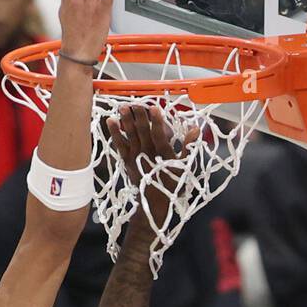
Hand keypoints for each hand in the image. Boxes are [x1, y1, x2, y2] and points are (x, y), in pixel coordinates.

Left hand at [106, 104, 199, 225]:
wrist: (154, 203)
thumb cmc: (171, 183)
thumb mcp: (184, 167)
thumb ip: (189, 146)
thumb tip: (195, 128)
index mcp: (163, 155)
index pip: (159, 135)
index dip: (157, 121)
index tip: (155, 108)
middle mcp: (148, 154)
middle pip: (142, 132)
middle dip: (139, 116)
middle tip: (135, 103)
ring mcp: (135, 157)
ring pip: (130, 135)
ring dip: (126, 120)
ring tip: (122, 107)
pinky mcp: (126, 160)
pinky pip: (119, 144)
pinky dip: (115, 133)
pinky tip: (110, 120)